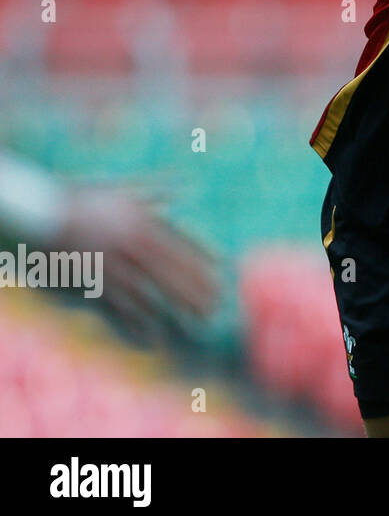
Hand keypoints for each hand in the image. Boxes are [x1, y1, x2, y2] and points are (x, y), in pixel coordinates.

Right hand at [50, 183, 219, 338]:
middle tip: (219, 300)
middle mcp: (130, 240)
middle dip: (197, 284)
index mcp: (139, 218)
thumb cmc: (83, 199)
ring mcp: (112, 261)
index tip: (222, 267)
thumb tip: (187, 185)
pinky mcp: (92, 278)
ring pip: (152, 286)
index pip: (178, 239)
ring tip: (201, 317)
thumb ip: (156, 189)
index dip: (201, 255)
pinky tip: (155, 330)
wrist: (39, 212)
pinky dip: (138, 317)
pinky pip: (120, 301)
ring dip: (178, 302)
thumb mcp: (122, 189)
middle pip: (171, 266)